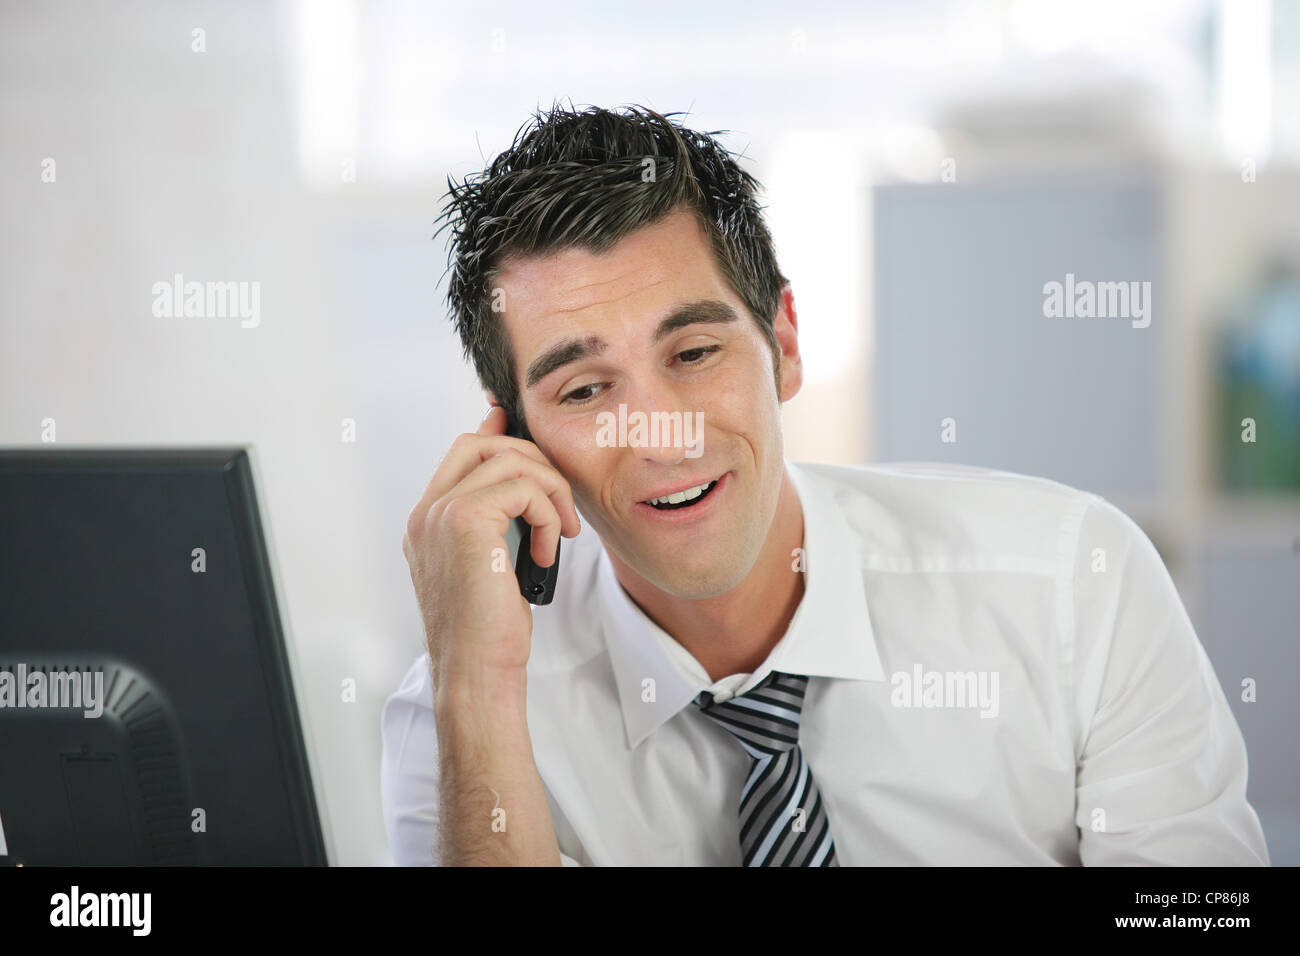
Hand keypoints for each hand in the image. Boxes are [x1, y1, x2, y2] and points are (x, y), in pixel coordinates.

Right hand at [402, 406, 580, 697]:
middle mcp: (427, 514)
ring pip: (508, 460)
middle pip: (482, 442)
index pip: (463, 452)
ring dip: (550, 491)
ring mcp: (440, 515)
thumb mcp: (496, 563)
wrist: (476, 672)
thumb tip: (526, 481)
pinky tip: (548, 553)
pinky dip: (548, 516)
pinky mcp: (464, 522)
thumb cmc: (490, 631)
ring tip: (562, 533)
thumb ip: (502, 521)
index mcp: (428, 522)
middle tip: (561, 505)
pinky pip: (522, 489)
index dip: (498, 432)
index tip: (527, 431)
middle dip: (535, 461)